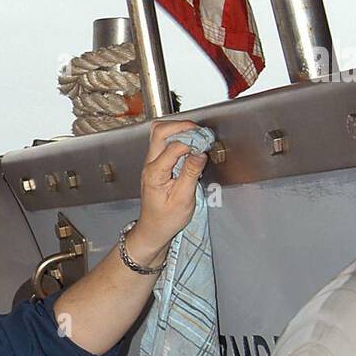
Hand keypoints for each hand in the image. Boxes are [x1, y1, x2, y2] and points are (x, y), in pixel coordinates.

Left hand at [131, 118, 207, 258]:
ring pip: (160, 134)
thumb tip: (200, 152)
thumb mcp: (183, 199)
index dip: (191, 141)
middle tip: (200, 133)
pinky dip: (179, 139)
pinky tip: (191, 147)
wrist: (153, 229)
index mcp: (154, 172)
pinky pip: (165, 143)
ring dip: (179, 131)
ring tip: (197, 138)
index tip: (206, 143)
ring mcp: (152, 162)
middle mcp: (150, 164)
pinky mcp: (157, 164)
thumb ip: (191, 173)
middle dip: (182, 126)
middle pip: (160, 131)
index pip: (173, 146)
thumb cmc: (166, 219)